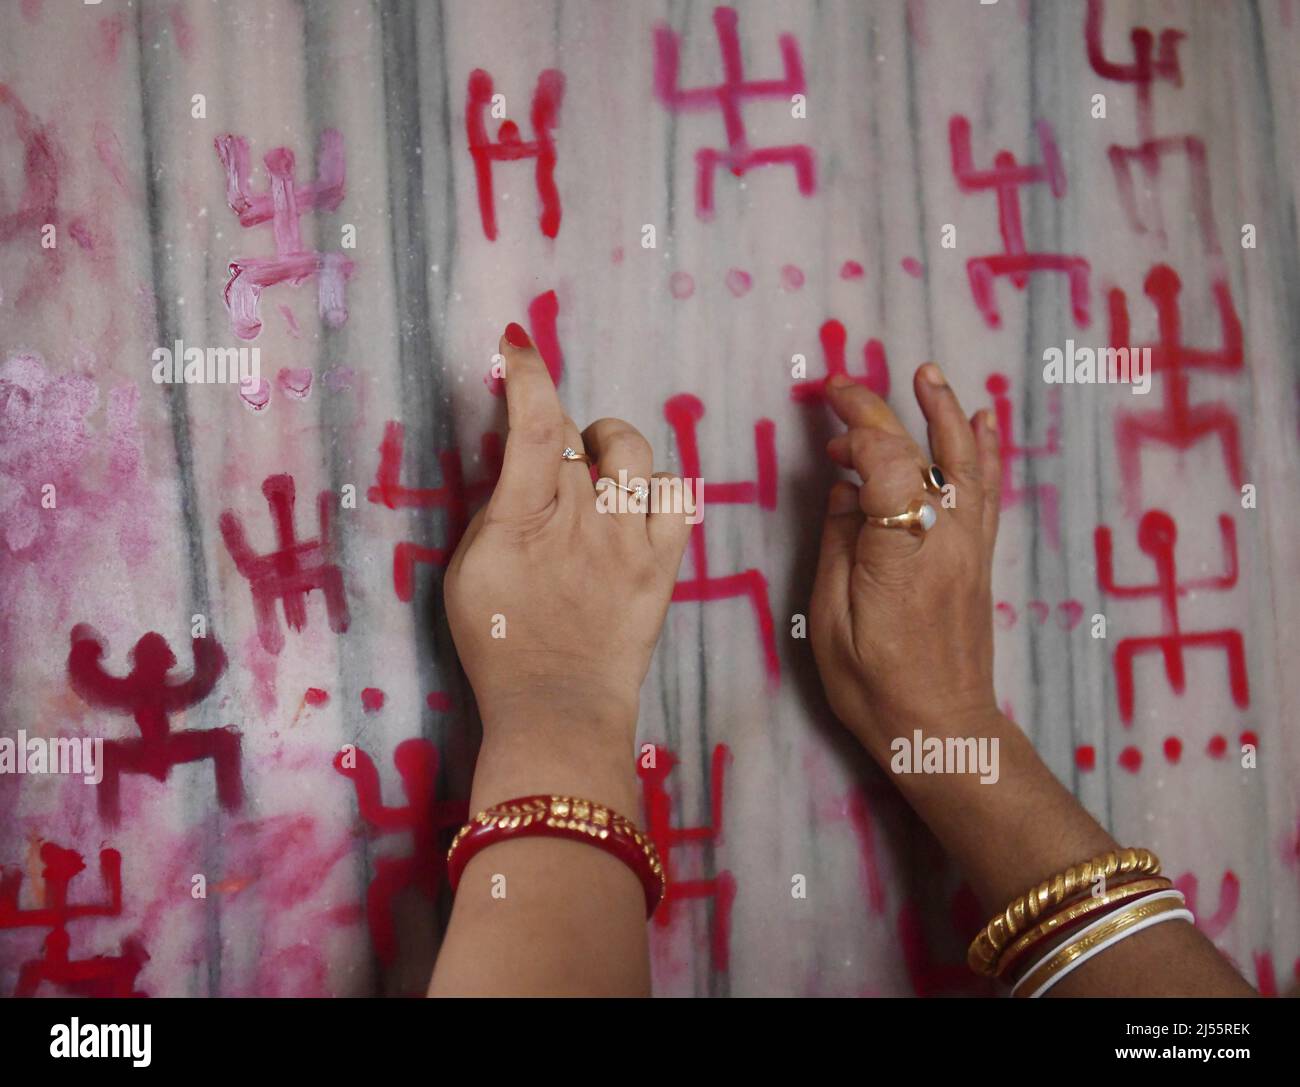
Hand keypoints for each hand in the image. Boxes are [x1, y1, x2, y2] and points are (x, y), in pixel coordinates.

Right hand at [445, 325, 690, 744]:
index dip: (527, 373)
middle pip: (574, 434)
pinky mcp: (664, 563)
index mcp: (523, 517)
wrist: (558, 709)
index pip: (532, 423)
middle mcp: (582, 517)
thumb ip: (493, 512)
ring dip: (607, 443)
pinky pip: (677, 495)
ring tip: (594, 466)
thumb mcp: (466, 573)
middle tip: (542, 451)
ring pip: (631, 450)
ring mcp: (629, 538)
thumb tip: (516, 465)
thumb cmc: (498, 646)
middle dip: (553, 424)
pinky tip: (637, 500)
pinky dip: (657, 485)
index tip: (516, 346)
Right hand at [809, 364, 1002, 764]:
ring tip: (925, 373)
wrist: (943, 730)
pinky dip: (984, 449)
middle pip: (919, 454)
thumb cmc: (875, 687)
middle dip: (878, 410)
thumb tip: (843, 490)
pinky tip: (981, 420)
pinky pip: (988, 489)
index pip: (887, 465)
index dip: (856, 432)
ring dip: (944, 411)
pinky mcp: (979, 557)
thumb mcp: (830, 623)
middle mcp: (943, 539)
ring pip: (964, 461)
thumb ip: (836, 547)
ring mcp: (969, 546)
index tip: (825, 428)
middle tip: (840, 384)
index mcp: (899, 555)